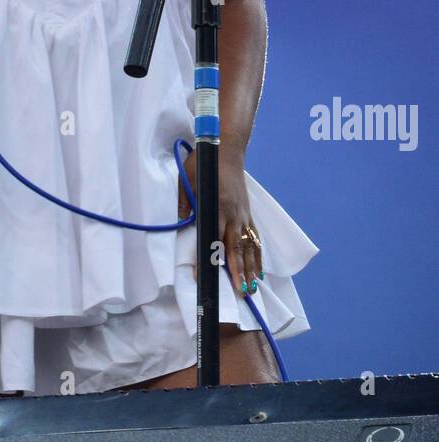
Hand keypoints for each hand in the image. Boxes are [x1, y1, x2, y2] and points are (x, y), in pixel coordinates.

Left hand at [178, 147, 263, 296]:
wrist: (228, 149)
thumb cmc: (204, 163)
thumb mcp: (187, 179)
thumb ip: (185, 203)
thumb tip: (181, 224)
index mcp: (217, 206)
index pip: (212, 239)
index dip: (209, 259)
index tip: (204, 277)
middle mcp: (233, 214)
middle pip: (236, 248)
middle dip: (239, 272)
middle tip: (241, 292)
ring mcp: (243, 214)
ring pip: (249, 246)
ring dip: (252, 268)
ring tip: (253, 288)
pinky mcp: (248, 213)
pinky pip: (255, 238)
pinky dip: (258, 255)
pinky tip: (260, 270)